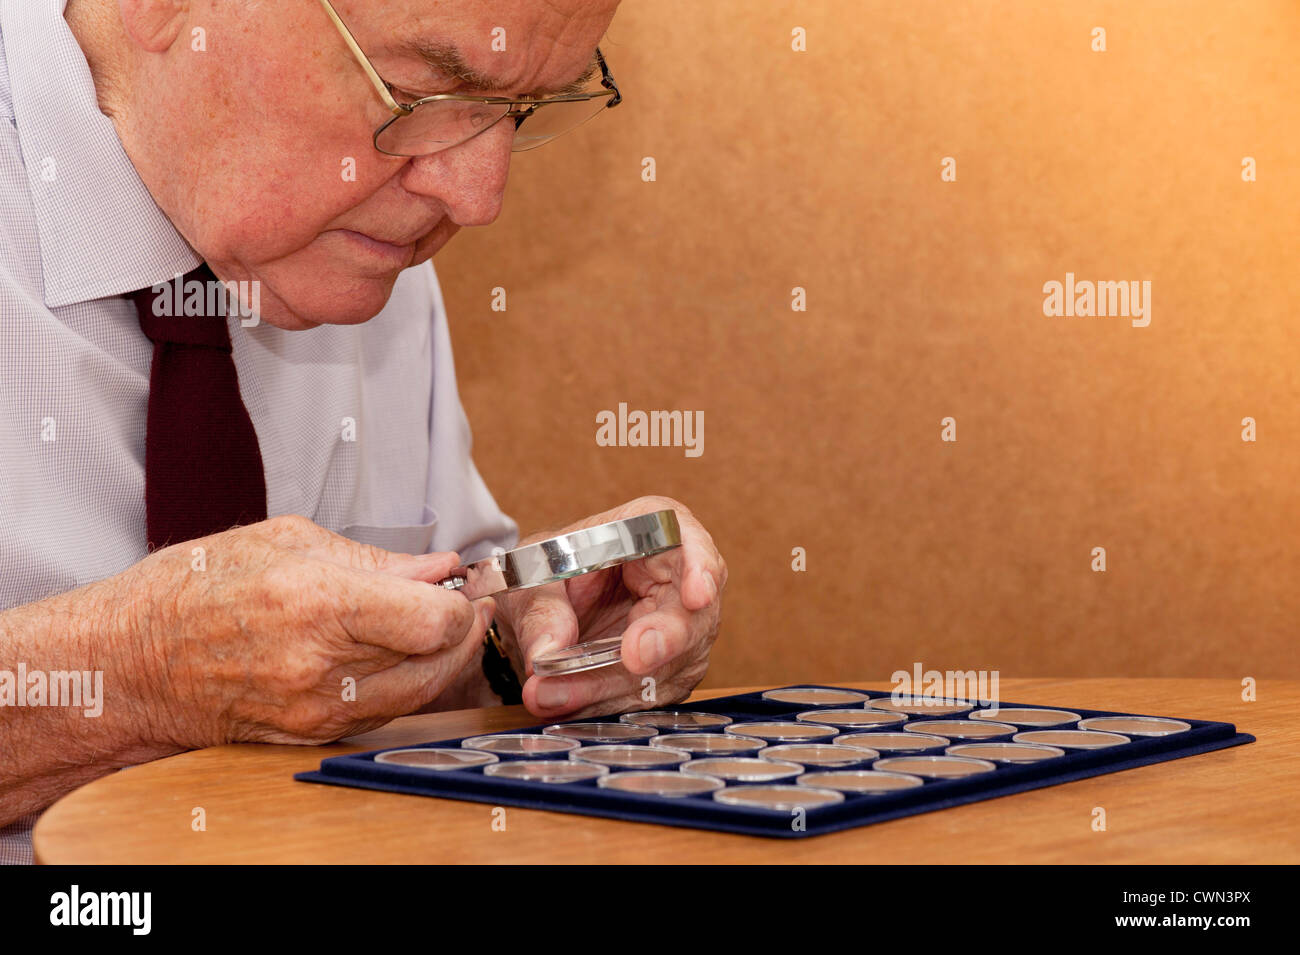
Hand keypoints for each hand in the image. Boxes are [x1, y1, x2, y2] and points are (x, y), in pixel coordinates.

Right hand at [122, 514, 491, 746]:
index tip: (464, 585)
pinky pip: (386, 710)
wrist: (130, 664)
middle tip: (461, 601)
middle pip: (436, 658)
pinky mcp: (312, 735)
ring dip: (439, 659)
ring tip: (429, 623)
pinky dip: (404, 682)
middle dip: (460, 628)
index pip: (433, 621)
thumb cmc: (194, 588)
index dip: (461, 603)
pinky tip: (395, 653)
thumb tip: (439, 568)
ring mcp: (317, 710)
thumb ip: (375, 559)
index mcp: (318, 603)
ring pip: (421, 692)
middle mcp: (322, 666)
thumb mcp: (285, 541)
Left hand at [492, 496, 725, 719]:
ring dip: (616, 685)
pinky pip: (653, 692)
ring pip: (672, 663)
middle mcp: (676, 576)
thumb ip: (540, 611)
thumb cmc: (546, 573)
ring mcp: (681, 626)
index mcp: (650, 528)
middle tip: (632, 660)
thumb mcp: (531, 579)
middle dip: (663, 642)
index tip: (697, 597)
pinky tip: (571, 705)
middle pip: (693, 613)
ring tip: (553, 696)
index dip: (700, 569)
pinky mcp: (670, 668)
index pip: (690, 540)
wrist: (544, 607)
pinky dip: (611, 702)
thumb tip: (548, 652)